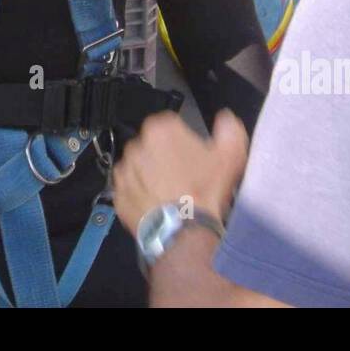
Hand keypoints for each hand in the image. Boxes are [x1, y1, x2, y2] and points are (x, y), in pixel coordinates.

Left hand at [113, 110, 249, 235]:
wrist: (184, 231)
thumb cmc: (205, 191)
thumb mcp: (231, 155)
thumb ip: (229, 129)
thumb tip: (226, 120)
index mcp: (160, 129)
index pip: (171, 126)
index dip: (185, 142)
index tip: (194, 158)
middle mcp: (136, 145)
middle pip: (154, 146)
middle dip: (166, 158)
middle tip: (185, 176)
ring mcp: (124, 171)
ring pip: (140, 168)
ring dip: (152, 176)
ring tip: (173, 194)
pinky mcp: (118, 195)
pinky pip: (131, 190)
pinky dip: (141, 196)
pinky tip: (160, 205)